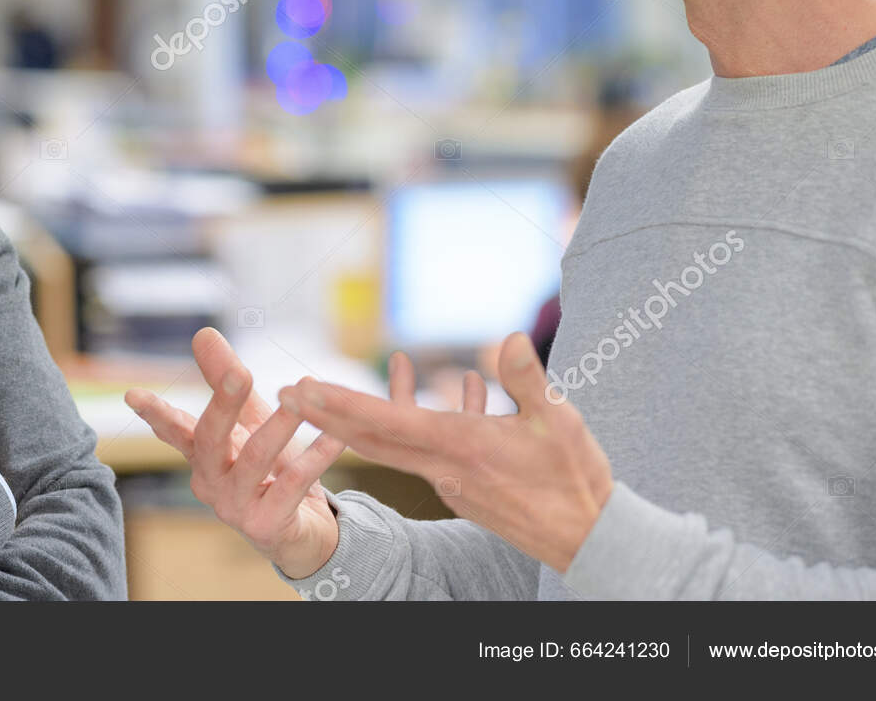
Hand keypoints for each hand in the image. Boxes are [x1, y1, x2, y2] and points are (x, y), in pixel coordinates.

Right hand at [125, 327, 346, 578]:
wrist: (303, 532)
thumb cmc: (269, 471)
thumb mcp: (250, 420)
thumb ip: (225, 380)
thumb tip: (203, 332)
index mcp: (203, 456)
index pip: (174, 429)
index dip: (155, 413)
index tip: (132, 395)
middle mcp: (209, 482)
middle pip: (209, 440)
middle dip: (223, 403)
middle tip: (238, 372)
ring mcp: (234, 508)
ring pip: (254, 459)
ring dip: (282, 425)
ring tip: (304, 396)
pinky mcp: (265, 527)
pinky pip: (292, 484)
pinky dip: (316, 457)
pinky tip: (335, 436)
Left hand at [279, 333, 613, 573]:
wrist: (590, 539)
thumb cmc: (574, 479)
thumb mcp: (557, 420)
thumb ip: (527, 377)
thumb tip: (505, 337)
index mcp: (459, 447)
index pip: (383, 422)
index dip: (338, 404)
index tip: (300, 390)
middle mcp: (444, 466)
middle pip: (370, 437)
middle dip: (325, 414)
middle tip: (285, 393)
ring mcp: (451, 480)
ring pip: (395, 443)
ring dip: (362, 416)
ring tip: (335, 392)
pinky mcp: (464, 487)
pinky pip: (428, 447)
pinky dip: (420, 419)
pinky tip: (458, 387)